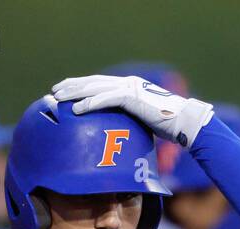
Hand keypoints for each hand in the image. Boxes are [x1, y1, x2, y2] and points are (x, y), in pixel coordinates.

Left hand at [51, 75, 213, 146]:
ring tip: (59, 98)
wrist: (184, 122)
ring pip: (95, 88)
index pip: (99, 83)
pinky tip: (76, 110)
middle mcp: (127, 83)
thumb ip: (129, 121)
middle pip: (93, 82)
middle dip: (72, 86)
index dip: (80, 85)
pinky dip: (89, 104)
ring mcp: (129, 89)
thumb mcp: (143, 121)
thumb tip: (119, 135)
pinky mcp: (132, 98)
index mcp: (129, 86)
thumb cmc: (168, 126)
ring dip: (75, 93)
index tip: (65, 90)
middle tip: (55, 91)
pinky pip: (105, 100)